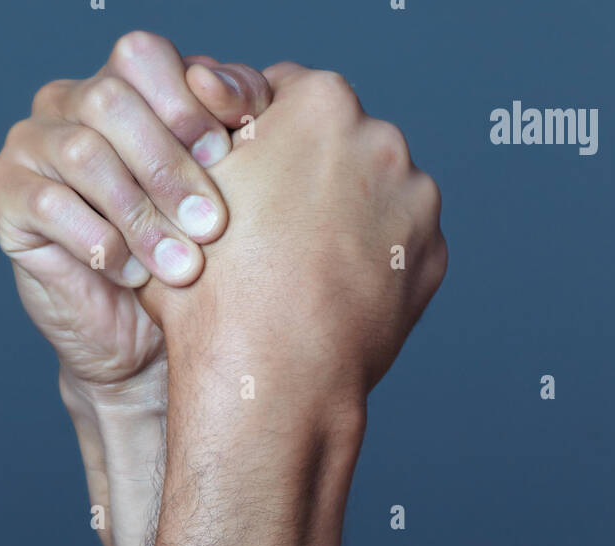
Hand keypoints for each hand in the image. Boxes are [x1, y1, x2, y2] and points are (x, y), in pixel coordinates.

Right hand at [0, 31, 271, 405]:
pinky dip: (101, 243)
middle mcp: (66, 103)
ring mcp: (28, 146)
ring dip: (141, 216)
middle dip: (169, 167)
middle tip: (213, 226)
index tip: (224, 156)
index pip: (143, 58)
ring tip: (182, 267)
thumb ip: (231, 134)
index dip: (186, 103)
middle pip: (111, 100)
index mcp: (119, 86)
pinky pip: (51, 206)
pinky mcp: (3, 196)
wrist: (140, 342)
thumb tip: (239, 100)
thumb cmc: (184, 260)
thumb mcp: (219, 195)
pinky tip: (132, 275)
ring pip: (83, 154)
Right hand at [140, 62, 447, 421]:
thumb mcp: (183, 196)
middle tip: (272, 229)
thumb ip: (209, 146)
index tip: (243, 176)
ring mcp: (415, 199)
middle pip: (337, 143)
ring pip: (374, 193)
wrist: (273, 382)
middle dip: (309, 174)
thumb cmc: (216, 292)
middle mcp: (380, 137)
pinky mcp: (431, 256)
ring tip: (303, 267)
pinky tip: (334, 292)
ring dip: (346, 216)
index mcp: (319, 103)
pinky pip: (396, 245)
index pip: (283, 94)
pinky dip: (372, 261)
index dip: (256, 137)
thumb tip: (214, 137)